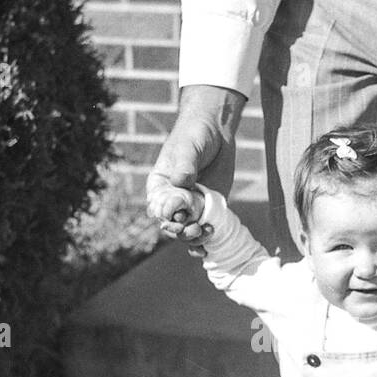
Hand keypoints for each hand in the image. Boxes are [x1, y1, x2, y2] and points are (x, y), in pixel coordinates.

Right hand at [146, 84, 244, 246]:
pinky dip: (205, 240)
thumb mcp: (188, 147)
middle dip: (181, 231)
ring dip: (194, 238)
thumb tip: (181, 183)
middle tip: (195, 229)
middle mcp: (173, 199)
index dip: (167, 216)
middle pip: (172, 225)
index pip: (159, 208)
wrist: (216, 130)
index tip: (179, 215)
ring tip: (207, 233)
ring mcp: (191, 205)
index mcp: (160, 186)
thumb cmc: (195, 134)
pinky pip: (204, 228)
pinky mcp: (208, 208)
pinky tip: (209, 247)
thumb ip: (184, 165)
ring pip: (187, 231)